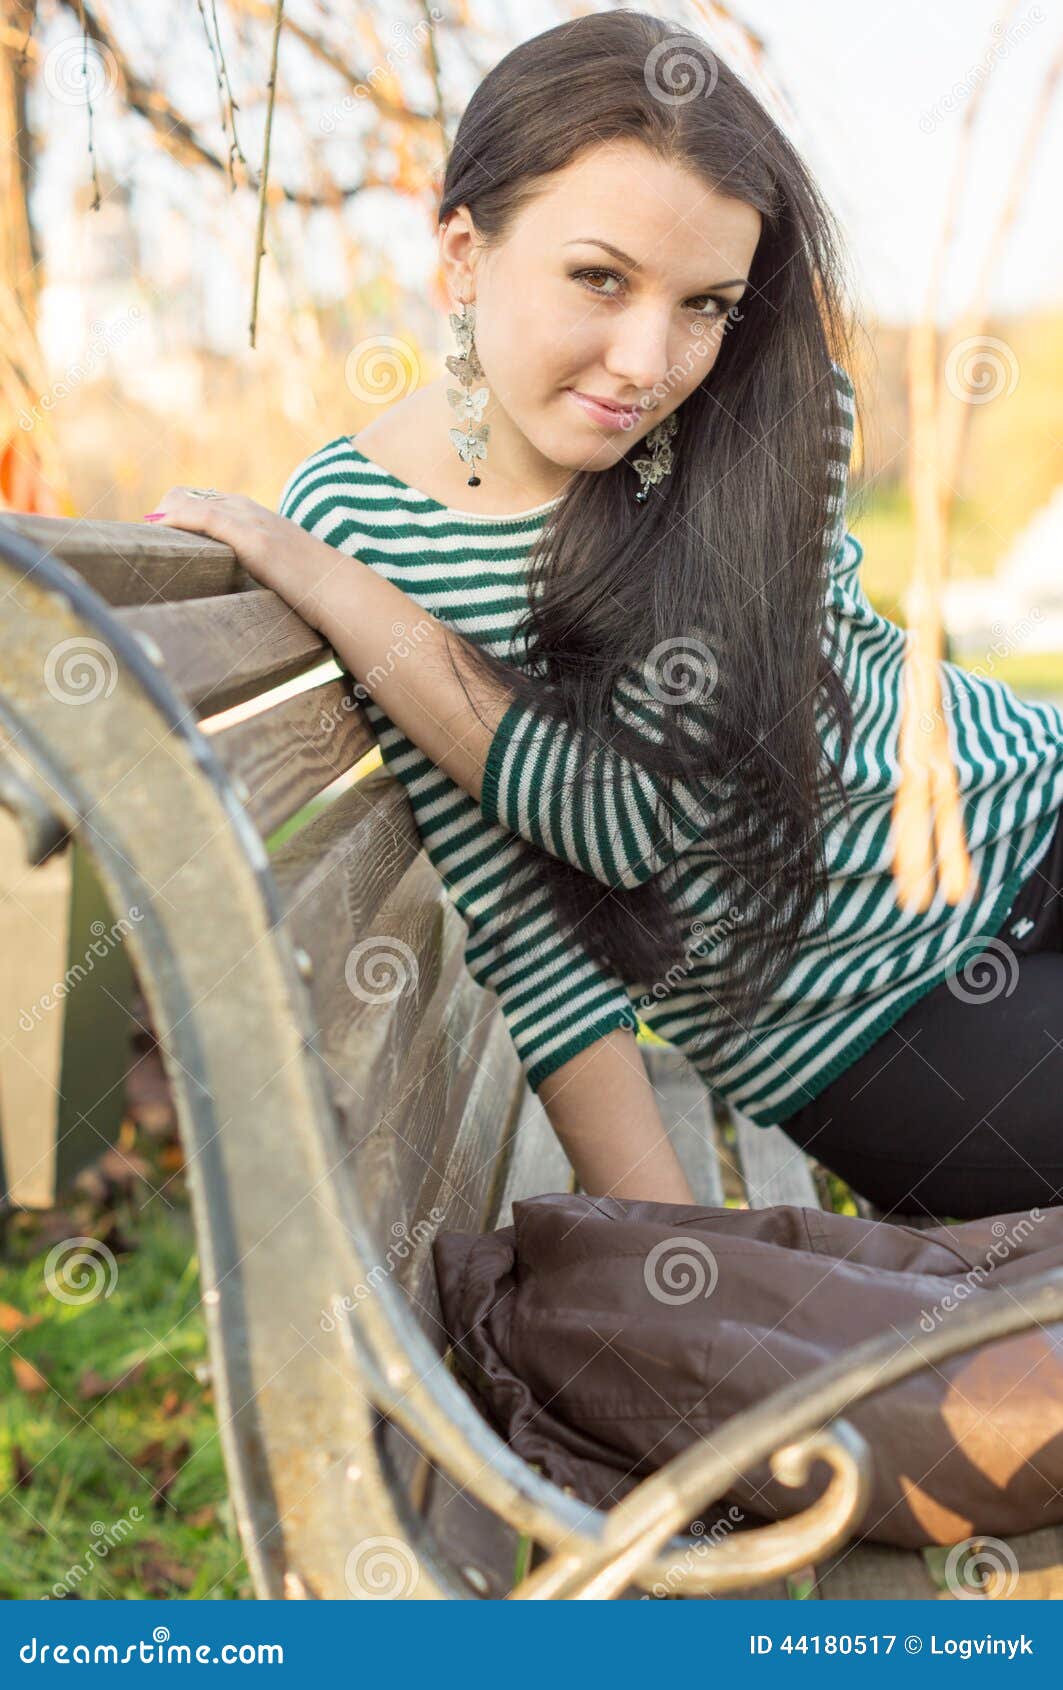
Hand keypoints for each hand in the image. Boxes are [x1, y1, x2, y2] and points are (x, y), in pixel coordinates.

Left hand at [142, 488, 327, 629]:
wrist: (340, 590)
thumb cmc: (311, 588)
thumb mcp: (277, 571)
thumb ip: (253, 568)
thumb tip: (232, 590)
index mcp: (253, 515)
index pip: (200, 501)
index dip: (172, 515)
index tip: (153, 539)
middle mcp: (248, 510)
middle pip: (185, 495)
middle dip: (159, 515)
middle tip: (140, 545)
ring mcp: (250, 520)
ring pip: (189, 501)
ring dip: (160, 517)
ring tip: (139, 541)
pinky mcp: (252, 538)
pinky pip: (204, 517)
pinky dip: (175, 519)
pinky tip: (157, 530)